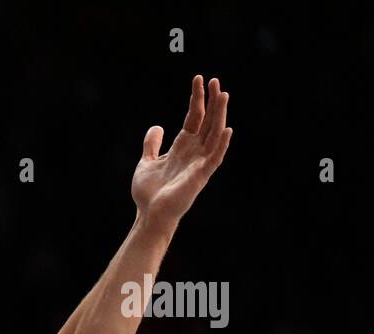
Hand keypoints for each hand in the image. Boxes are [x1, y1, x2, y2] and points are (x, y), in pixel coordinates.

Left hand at [131, 75, 231, 232]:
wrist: (148, 214)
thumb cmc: (149, 192)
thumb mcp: (146, 162)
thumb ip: (152, 145)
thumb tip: (157, 126)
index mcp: (183, 147)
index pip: (194, 117)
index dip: (197, 99)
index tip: (199, 79)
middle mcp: (194, 152)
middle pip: (207, 121)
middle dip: (212, 101)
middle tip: (216, 80)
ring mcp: (199, 163)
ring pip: (214, 134)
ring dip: (220, 115)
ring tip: (224, 95)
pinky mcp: (200, 176)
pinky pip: (214, 158)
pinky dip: (221, 144)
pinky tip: (226, 129)